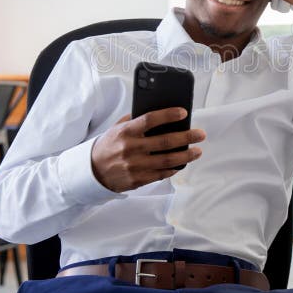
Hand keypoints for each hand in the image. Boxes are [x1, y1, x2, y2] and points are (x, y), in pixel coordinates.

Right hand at [90, 107, 205, 192]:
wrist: (92, 170)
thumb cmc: (109, 144)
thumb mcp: (117, 128)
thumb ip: (135, 120)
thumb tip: (160, 115)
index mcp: (126, 131)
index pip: (150, 119)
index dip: (168, 115)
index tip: (183, 112)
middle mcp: (131, 148)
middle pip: (164, 142)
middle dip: (186, 137)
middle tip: (200, 134)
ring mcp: (134, 166)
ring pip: (167, 160)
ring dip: (186, 156)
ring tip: (197, 151)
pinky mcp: (137, 180)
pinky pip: (160, 174)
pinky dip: (173, 169)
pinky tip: (181, 163)